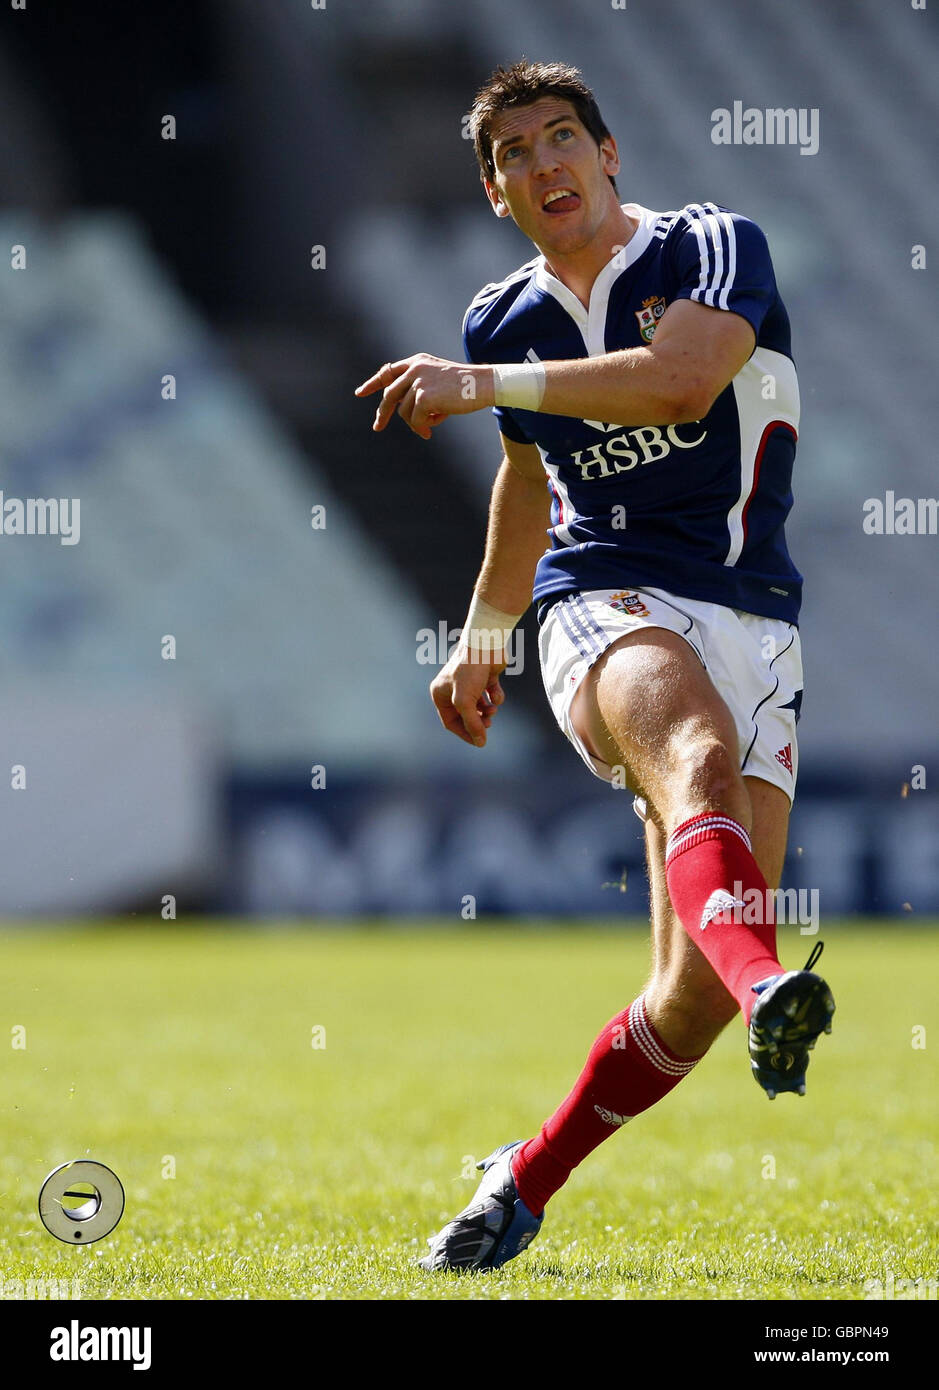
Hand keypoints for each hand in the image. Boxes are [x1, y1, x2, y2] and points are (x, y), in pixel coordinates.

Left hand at [355, 354, 493, 439]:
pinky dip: (423, 427)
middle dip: (383, 413)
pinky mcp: (423, 397)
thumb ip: (419, 391)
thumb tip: (403, 413)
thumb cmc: (466, 386)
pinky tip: (435, 425)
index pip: (389, 372)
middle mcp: (414, 368)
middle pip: (389, 395)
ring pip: (404, 412)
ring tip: (433, 423)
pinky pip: (415, 419)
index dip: (373, 383)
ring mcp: (418, 382)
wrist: (484, 384)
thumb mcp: (439, 382)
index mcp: (417, 361)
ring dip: (416, 423)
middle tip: (377, 427)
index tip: (360, 393)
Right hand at [429, 643, 505, 746]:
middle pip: (465, 716)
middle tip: (488, 724)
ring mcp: (470, 683)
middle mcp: (453, 689)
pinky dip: (496, 697)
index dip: (465, 733)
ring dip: (487, 712)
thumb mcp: (466, 701)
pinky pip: (491, 695)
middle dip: (478, 722)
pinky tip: (496, 693)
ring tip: (493, 710)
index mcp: (441, 694)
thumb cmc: (470, 670)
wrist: (486, 643)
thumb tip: (480, 743)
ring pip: (479, 707)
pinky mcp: (485, 677)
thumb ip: (472, 723)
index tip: (479, 741)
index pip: (450, 722)